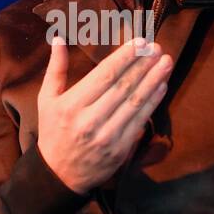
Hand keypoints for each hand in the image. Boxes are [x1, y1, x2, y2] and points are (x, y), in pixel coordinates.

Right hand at [37, 36, 172, 194]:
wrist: (59, 174)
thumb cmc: (54, 131)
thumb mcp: (47, 100)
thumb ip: (55, 69)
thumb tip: (58, 39)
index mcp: (72, 105)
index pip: (104, 75)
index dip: (125, 57)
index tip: (140, 42)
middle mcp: (89, 120)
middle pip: (123, 86)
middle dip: (143, 64)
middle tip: (157, 48)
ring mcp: (107, 136)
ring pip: (135, 102)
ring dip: (154, 80)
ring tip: (166, 62)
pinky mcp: (120, 149)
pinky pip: (140, 120)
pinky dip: (153, 102)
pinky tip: (162, 85)